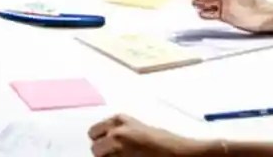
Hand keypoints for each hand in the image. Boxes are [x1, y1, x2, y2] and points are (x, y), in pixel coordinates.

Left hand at [89, 114, 213, 155]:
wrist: (179, 153)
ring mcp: (119, 149)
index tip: (106, 145)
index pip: (93, 133)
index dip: (100, 141)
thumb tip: (106, 140)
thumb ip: (120, 132)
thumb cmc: (163, 142)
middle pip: (95, 148)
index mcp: (119, 120)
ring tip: (127, 156)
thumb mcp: (138, 129)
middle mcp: (116, 133)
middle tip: (117, 155)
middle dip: (103, 153)